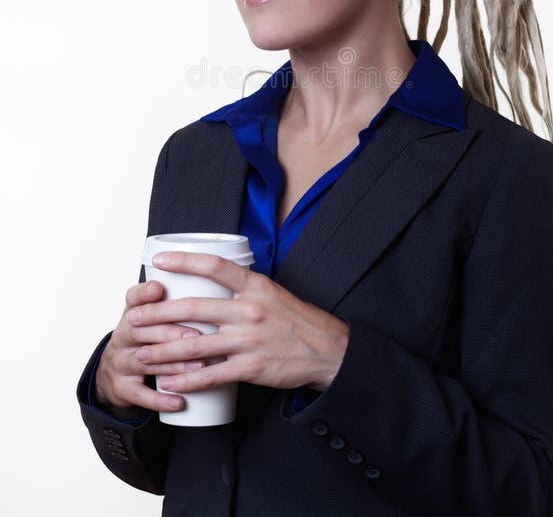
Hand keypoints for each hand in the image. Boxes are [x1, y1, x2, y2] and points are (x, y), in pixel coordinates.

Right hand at [95, 279, 205, 414]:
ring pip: (145, 362)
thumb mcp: (153, 314)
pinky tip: (179, 401)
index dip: (144, 292)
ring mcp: (121, 362)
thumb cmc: (147, 335)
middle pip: (142, 330)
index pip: (133, 297)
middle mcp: (122, 335)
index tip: (159, 288)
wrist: (115, 370)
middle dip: (170, 332)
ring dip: (173, 364)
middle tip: (197, 334)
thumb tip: (220, 278)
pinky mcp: (123, 388)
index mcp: (132, 312)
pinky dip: (160, 399)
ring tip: (200, 365)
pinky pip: (141, 395)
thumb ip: (177, 297)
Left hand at [128, 252, 349, 395]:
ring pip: (195, 344)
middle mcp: (250, 309)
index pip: (215, 266)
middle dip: (157, 314)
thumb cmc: (297, 321)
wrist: (328, 350)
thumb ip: (244, 289)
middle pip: (194, 308)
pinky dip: (187, 379)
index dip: (184, 261)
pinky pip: (212, 374)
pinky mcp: (252, 367)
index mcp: (256, 286)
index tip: (158, 260)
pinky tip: (169, 382)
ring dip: (162, 351)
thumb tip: (214, 284)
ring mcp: (250, 339)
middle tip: (134, 319)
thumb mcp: (273, 293)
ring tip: (140, 354)